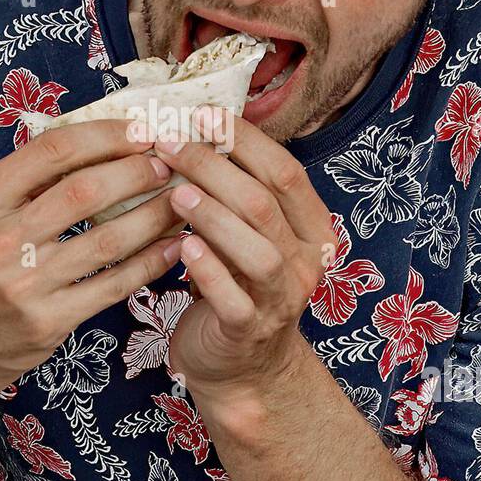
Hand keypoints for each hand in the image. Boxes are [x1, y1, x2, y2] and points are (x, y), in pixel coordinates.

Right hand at [0, 119, 185, 426]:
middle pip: (85, 191)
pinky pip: (113, 285)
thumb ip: (19, 182)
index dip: (106, 135)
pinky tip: (173, 247)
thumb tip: (89, 142)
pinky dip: (150, 264)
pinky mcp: (49, 321)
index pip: (53, 150)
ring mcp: (25, 285)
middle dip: (137, 171)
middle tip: (168, 163)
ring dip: (154, 216)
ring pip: (108, 240)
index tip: (140, 130)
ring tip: (182, 200)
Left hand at [152, 111, 334, 404]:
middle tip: (170, 144)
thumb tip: (195, 127)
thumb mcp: (247, 234)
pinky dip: (207, 270)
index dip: (246, 140)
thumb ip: (235, 192)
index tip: (203, 115)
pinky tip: (180, 246)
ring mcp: (281, 299)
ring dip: (214, 216)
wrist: (239, 365)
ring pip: (257, 249)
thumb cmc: (236, 284)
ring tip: (175, 192)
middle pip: (265, 203)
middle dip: (216, 167)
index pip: (286, 172)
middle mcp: (304, 262)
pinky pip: (233, 298)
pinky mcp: (248, 330)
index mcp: (311, 229)